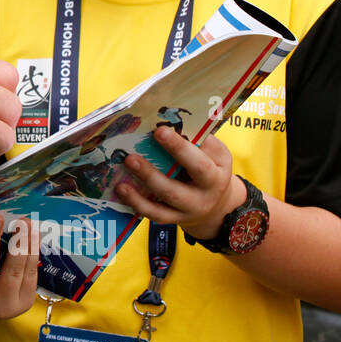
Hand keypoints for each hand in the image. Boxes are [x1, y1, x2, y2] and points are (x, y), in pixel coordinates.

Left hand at [114, 127, 243, 239]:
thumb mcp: (216, 154)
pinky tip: (121, 189)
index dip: (179, 148)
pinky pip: (153, 214)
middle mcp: (202, 197)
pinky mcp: (173, 219)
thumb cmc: (212, 169)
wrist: (219, 205)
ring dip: (140, 187)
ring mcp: (186, 212)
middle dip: (151, 173)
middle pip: (175, 189)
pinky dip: (136, 203)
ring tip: (125, 166)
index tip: (159, 130)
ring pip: (162, 204)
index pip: (198, 163)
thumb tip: (170, 122)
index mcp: (215, 176)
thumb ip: (199, 141)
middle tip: (131, 156)